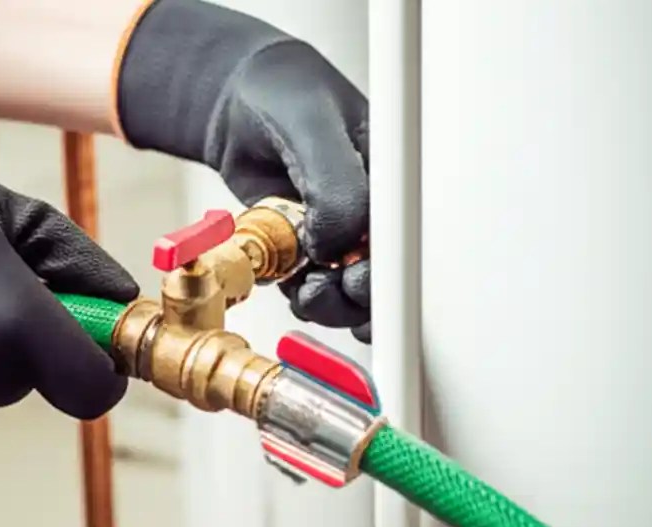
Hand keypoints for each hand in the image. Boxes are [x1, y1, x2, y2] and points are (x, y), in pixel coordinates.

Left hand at [115, 0, 370, 341]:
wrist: (238, 106)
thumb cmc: (283, 97)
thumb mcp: (311, 127)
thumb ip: (334, 184)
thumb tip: (336, 245)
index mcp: (398, 179)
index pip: (413, 240)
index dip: (390, 272)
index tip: (356, 278)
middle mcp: (380, 211)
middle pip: (391, 277)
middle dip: (357, 296)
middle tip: (322, 287)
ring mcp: (349, 233)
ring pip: (356, 294)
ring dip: (330, 303)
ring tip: (302, 287)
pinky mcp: (317, 249)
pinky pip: (322, 290)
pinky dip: (305, 296)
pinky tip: (288, 278)